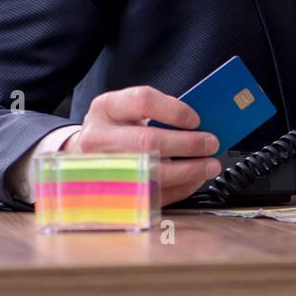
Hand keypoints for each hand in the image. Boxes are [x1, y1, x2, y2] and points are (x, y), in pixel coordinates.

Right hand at [66, 85, 221, 205]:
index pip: (142, 101)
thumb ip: (161, 111)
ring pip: (151, 172)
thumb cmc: (118, 128)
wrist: (84, 154)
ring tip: (210, 165)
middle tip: (211, 143)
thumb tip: (202, 124)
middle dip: (188, 144)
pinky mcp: (111, 193)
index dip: (174, 110)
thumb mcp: (130, 109)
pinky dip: (181, 188)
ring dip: (189, 170)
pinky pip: (153, 195)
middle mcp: (97, 138)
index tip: (196, 120)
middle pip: (148, 141)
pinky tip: (195, 179)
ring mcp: (101, 169)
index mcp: (106, 108)